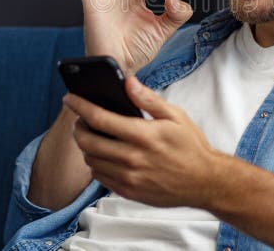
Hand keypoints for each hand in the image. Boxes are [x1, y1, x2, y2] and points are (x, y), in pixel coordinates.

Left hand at [63, 76, 225, 208]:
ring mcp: (129, 178)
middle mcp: (132, 158)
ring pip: (91, 160)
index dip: (80, 106)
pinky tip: (103, 155)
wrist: (204, 182)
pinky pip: (100, 177)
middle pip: (88, 141)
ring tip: (92, 136)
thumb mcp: (176, 116)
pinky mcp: (128, 191)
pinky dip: (95, 163)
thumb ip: (148, 99)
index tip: (69, 98)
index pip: (100, 118)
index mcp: (143, 135)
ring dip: (86, 146)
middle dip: (77, 128)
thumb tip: (128, 82)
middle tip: (79, 120)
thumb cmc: (191, 146)